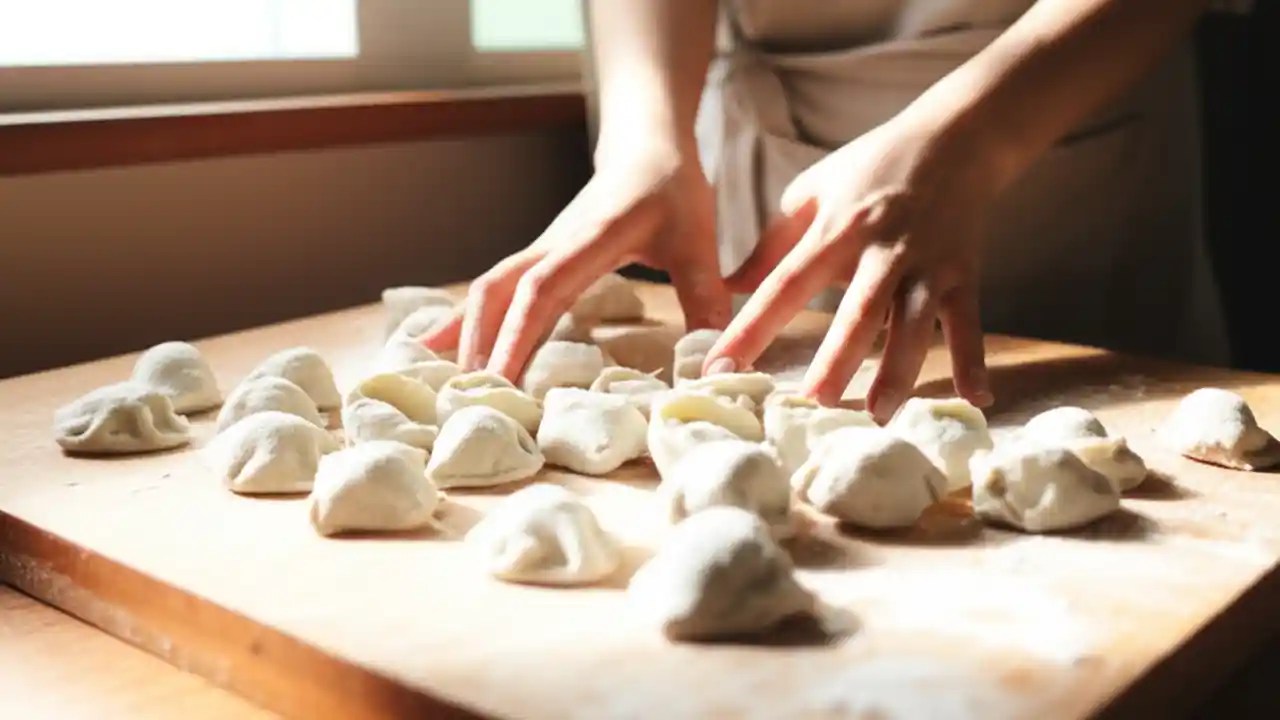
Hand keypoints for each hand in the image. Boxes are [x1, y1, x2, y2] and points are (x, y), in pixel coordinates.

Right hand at [422, 147, 730, 378]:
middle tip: (473, 400)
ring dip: (467, 335)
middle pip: (497, 292)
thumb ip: (705, 300)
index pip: (542, 290)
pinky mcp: (536, 257)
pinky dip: (461, 318)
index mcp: (590, 239)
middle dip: (480, 346)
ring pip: (487, 290)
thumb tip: (712, 365)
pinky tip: (430, 346)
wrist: (646, 144)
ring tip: (453, 385)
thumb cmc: (673, 191)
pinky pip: (491, 289)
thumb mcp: (699, 243)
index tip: (501, 382)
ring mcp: (539, 250)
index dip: (517, 337)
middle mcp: (553, 244)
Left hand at [703, 116, 998, 419]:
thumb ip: (770, 245)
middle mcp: (881, 249)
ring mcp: (926, 264)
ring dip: (897, 373)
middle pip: (856, 313)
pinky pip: (968, 324)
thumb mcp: (811, 191)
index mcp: (834, 229)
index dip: (751, 327)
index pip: (784, 285)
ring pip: (912, 326)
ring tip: (879, 417)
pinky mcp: (964, 274)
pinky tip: (975, 402)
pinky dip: (974, 361)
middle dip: (835, 361)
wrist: (957, 136)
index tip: (722, 367)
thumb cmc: (872, 167)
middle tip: (811, 408)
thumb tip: (728, 288)